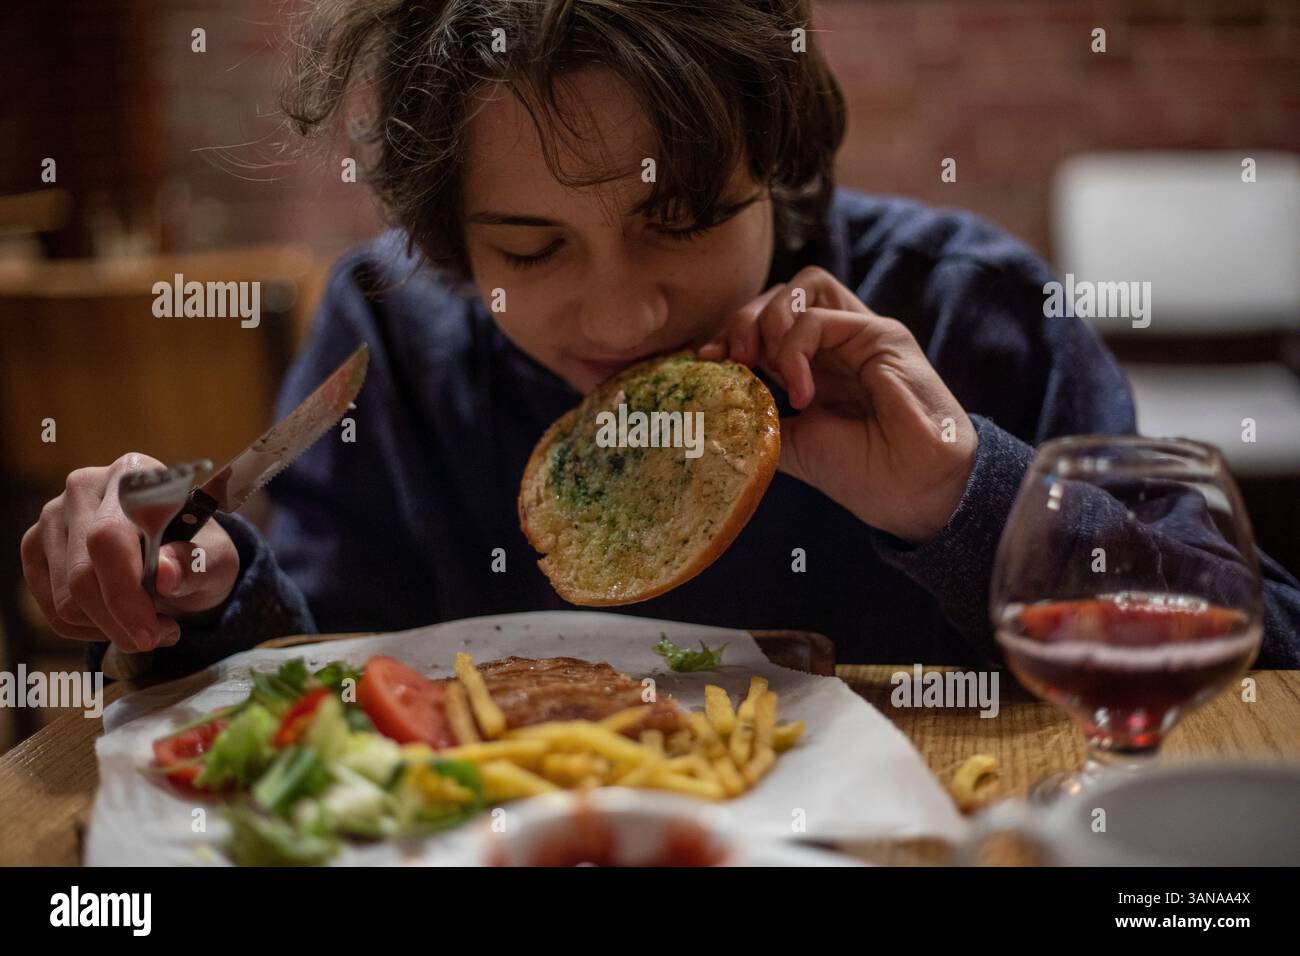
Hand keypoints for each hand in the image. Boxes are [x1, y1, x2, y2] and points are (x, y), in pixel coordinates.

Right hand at [20, 452, 239, 651]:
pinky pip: (53, 609)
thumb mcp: (215, 559)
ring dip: (110, 627)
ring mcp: (52, 516)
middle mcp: (84, 487)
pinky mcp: (35, 546)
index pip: (108, 538)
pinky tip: (119, 618)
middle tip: (159, 635)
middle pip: (82, 574)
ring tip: (148, 621)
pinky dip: (89, 628)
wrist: (177, 558)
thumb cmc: (199, 553)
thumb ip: (196, 563)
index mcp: (134, 474)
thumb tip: (165, 574)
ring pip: (65, 599)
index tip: (151, 631)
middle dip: (121, 621)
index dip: (125, 593)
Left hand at [699, 267, 977, 542]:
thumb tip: (707, 405)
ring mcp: (857, 334)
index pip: (763, 323)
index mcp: (813, 367)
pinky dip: (795, 349)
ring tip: (760, 366)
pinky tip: (802, 393)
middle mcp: (835, 345)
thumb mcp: (791, 444)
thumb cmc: (862, 473)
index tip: (704, 361)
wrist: (912, 491)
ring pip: (800, 286)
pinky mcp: (879, 333)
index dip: (728, 333)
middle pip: (777, 295)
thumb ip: (756, 418)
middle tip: (728, 361)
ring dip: (765, 320)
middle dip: (740, 320)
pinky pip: (818, 315)